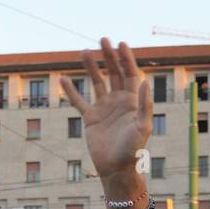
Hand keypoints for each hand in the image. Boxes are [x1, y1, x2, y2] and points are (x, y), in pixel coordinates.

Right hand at [60, 38, 151, 180]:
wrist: (117, 169)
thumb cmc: (134, 150)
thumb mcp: (142, 127)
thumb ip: (144, 104)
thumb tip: (146, 81)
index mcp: (133, 101)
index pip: (130, 74)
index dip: (126, 59)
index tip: (120, 43)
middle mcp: (119, 102)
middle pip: (114, 73)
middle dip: (109, 56)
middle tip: (102, 39)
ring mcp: (104, 109)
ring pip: (96, 83)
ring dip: (90, 68)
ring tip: (84, 52)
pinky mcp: (90, 119)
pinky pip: (79, 101)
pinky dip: (71, 91)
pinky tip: (63, 78)